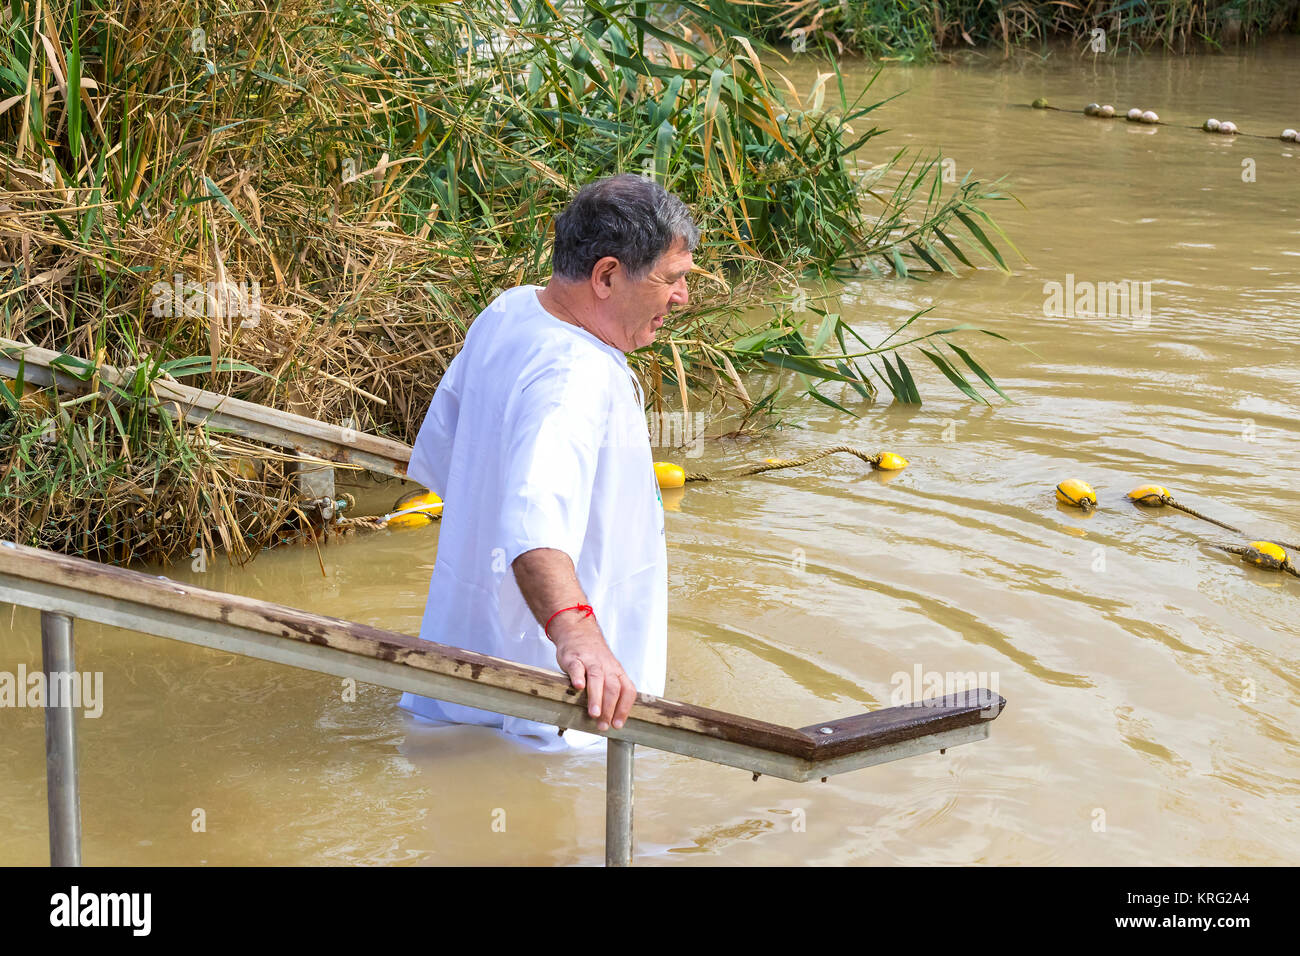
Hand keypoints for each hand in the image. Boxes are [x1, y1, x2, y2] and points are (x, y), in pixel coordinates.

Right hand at [550, 616, 636, 731]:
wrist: (578, 632)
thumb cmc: (594, 658)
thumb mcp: (608, 672)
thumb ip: (609, 691)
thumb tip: (609, 719)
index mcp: (617, 672)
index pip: (627, 691)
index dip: (624, 709)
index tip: (617, 725)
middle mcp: (607, 667)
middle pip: (613, 688)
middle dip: (609, 708)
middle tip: (603, 725)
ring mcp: (590, 661)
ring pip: (597, 679)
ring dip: (596, 698)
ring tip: (594, 714)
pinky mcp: (574, 658)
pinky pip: (577, 667)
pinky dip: (578, 677)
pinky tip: (578, 687)